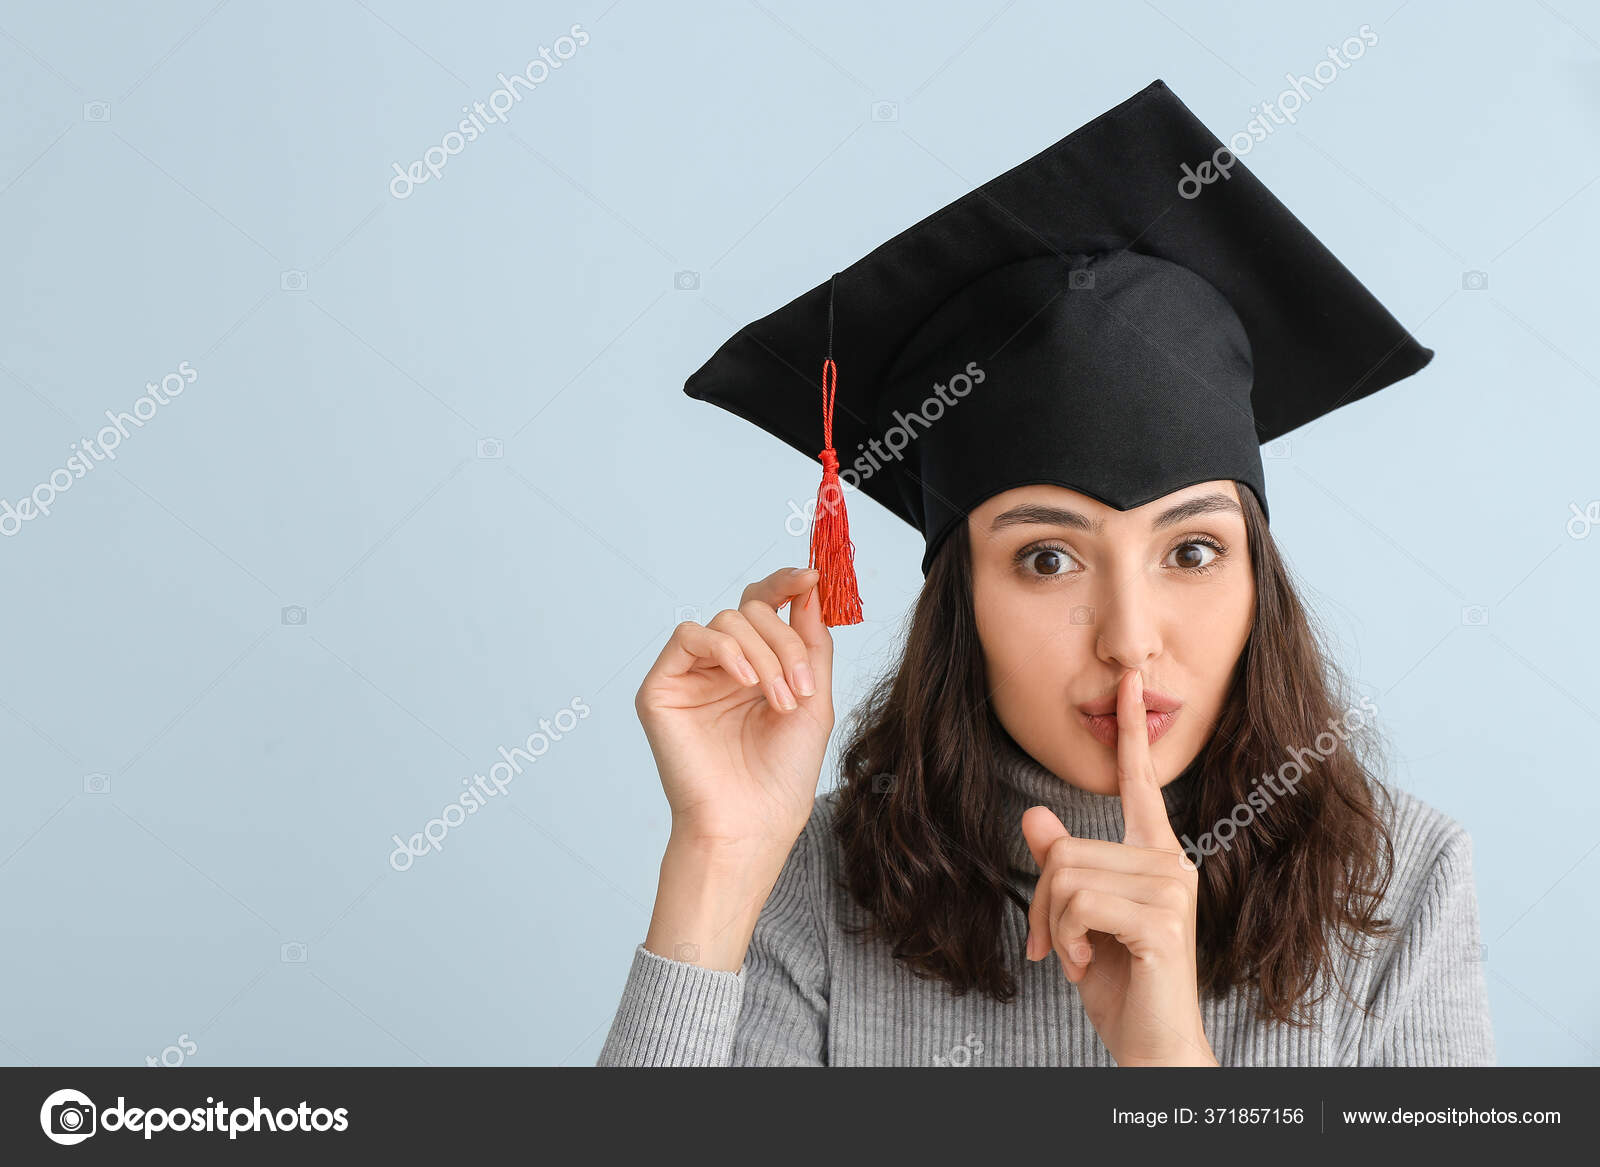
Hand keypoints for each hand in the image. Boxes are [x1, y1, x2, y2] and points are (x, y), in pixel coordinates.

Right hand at [635, 567, 834, 857]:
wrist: (753, 823)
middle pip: (751, 612)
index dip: (785, 585)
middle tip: (800, 685)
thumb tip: (809, 587)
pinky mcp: (660, 689)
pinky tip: (746, 682)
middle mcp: (720, 667)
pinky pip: (688, 637)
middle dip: (785, 641)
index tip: (812, 575)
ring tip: (780, 700)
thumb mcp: (813, 697)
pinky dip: (724, 650)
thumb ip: (811, 641)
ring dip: (764, 654)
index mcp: (754, 667)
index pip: (763, 608)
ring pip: (726, 622)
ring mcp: (689, 676)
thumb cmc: (782, 774)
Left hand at [1021, 668, 1216, 1066]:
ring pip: (1066, 872)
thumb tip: (1034, 814)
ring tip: (1078, 956)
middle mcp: (1170, 863)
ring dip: (1053, 924)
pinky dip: (1067, 939)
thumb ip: (1062, 866)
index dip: (1131, 731)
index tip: (1129, 679)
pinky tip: (1090, 964)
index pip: (1139, 783)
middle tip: (1058, 946)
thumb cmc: (1124, 985)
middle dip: (1044, 902)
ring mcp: (1170, 889)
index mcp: (1154, 856)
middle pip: (1066, 846)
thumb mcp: (1079, 920)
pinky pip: (1078, 902)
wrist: (1154, 1049)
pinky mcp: (1162, 918)